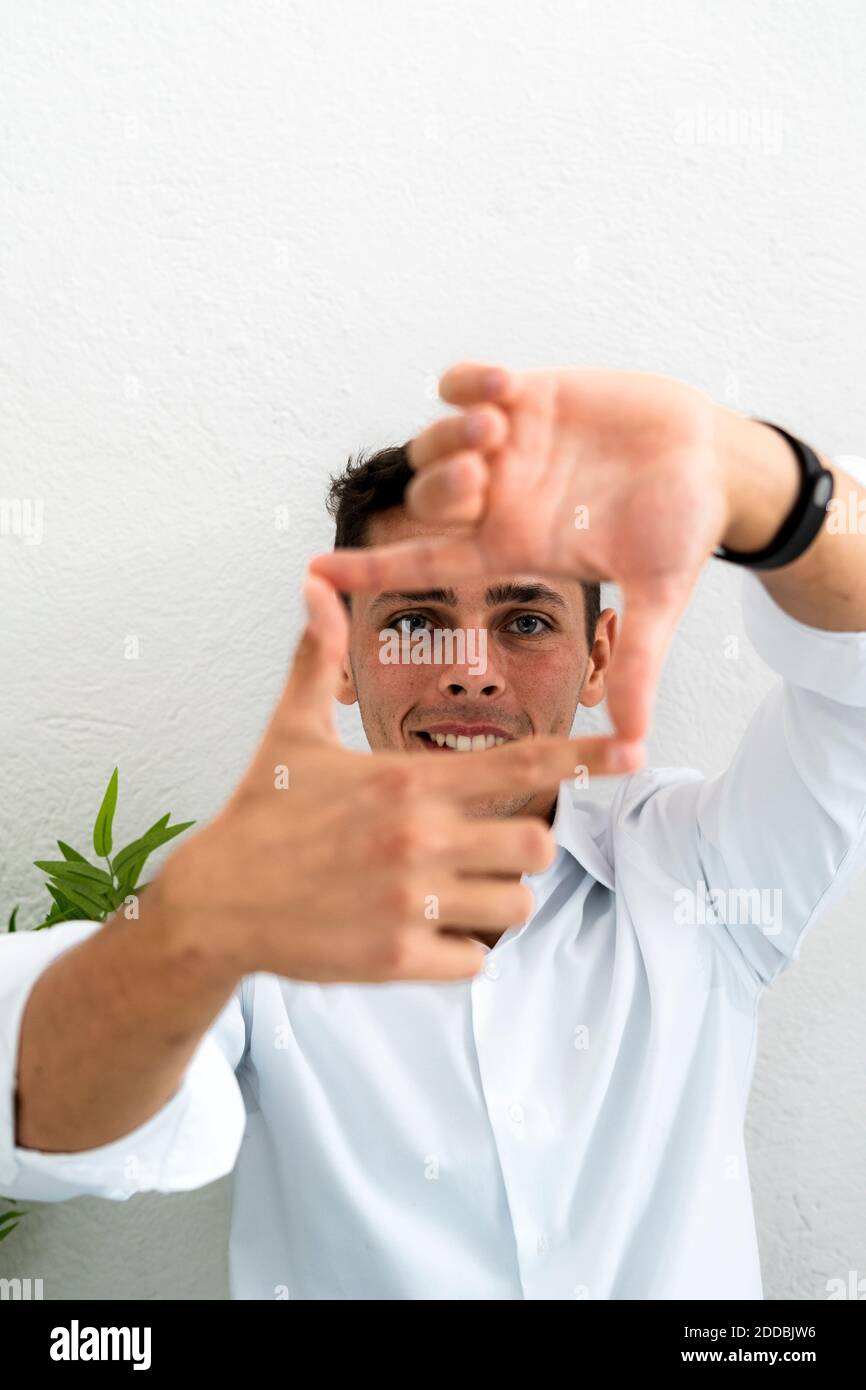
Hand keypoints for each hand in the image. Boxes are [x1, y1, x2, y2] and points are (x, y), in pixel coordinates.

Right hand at [157, 574, 644, 983]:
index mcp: (407, 781)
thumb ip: (315, 659)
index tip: (633, 750)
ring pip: (515, 907)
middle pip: (537, 842)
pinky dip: (462, 952)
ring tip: (454, 893)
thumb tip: (315, 587)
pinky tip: (425, 934)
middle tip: (486, 847)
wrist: (213, 904)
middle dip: (524, 846)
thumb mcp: (290, 731)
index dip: (584, 756)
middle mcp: (418, 839)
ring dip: (497, 902)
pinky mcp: (396, 960)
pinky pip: (476, 962)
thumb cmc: (260, 813)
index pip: (519, 761)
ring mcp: (410, 903)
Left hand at [310, 364, 729, 737]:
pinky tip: (498, 384)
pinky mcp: (529, 395)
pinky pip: (468, 384)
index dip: (368, 568)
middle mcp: (500, 498)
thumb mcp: (659, 595)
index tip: (311, 574)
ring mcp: (510, 446)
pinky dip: (467, 381)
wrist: (713, 462)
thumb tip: (635, 745)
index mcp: (514, 547)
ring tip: (501, 429)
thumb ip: (639, 662)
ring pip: (438, 439)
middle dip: (437, 484)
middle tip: (479, 477)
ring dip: (452, 435)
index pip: (425, 561)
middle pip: (425, 496)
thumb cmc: (682, 529)